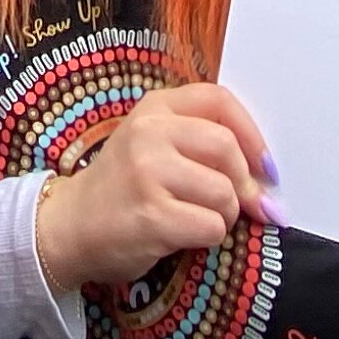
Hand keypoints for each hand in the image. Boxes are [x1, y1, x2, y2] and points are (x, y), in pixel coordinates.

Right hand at [38, 81, 269, 293]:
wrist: (70, 226)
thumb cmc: (122, 188)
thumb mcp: (153, 145)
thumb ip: (202, 144)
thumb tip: (268, 180)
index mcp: (154, 107)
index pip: (219, 101)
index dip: (252, 134)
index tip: (264, 165)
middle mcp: (149, 132)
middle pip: (227, 148)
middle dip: (244, 183)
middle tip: (243, 205)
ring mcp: (147, 172)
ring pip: (224, 192)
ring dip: (225, 215)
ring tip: (198, 218)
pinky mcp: (151, 215)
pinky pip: (211, 226)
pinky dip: (209, 237)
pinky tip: (184, 236)